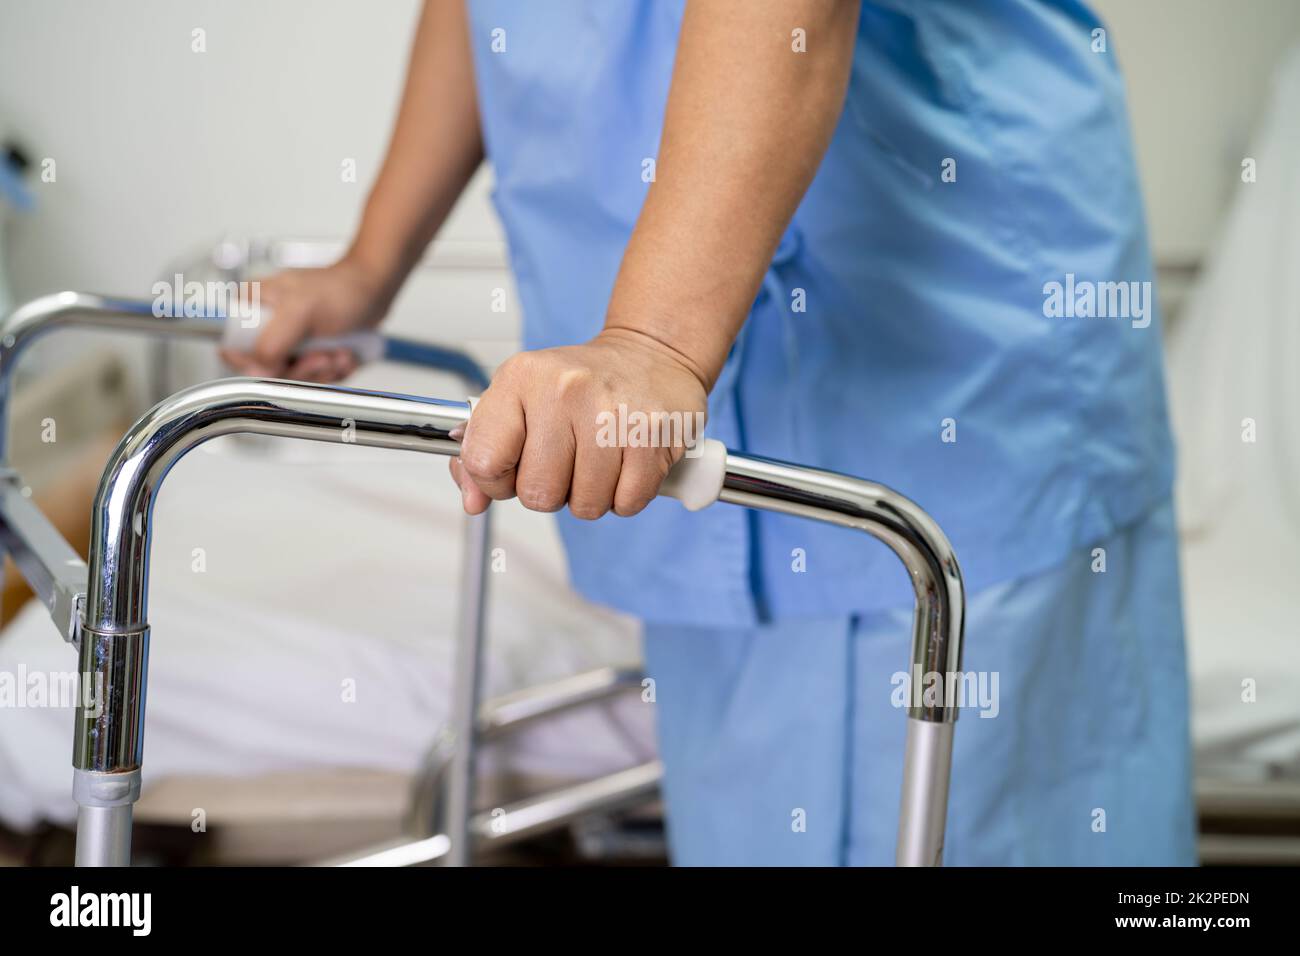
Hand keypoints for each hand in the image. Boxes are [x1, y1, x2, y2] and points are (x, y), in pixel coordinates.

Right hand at [220, 256, 390, 380]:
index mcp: (252, 307)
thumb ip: (272, 342)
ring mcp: (291, 340)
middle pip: (269, 370)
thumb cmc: (342, 289)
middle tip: (321, 355)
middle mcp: (268, 325)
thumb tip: (258, 369)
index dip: (257, 364)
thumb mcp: (301, 311)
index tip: (282, 363)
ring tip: (338, 351)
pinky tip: (344, 354)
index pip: (233, 349)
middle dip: (302, 368)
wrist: (375, 290)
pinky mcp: (311, 352)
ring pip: (295, 377)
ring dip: (322, 370)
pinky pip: (316, 377)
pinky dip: (334, 371)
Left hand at [452, 328, 709, 518]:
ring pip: (585, 505)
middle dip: (550, 491)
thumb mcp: (520, 397)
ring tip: (597, 459)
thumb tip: (473, 501)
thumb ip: (485, 449)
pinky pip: (626, 503)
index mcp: (522, 378)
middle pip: (538, 493)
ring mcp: (611, 413)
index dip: (495, 481)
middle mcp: (565, 390)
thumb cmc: (580, 382)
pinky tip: (624, 463)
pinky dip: (624, 496)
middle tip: (565, 462)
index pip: (483, 461)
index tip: (510, 470)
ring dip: (590, 495)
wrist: (650, 352)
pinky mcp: (651, 436)